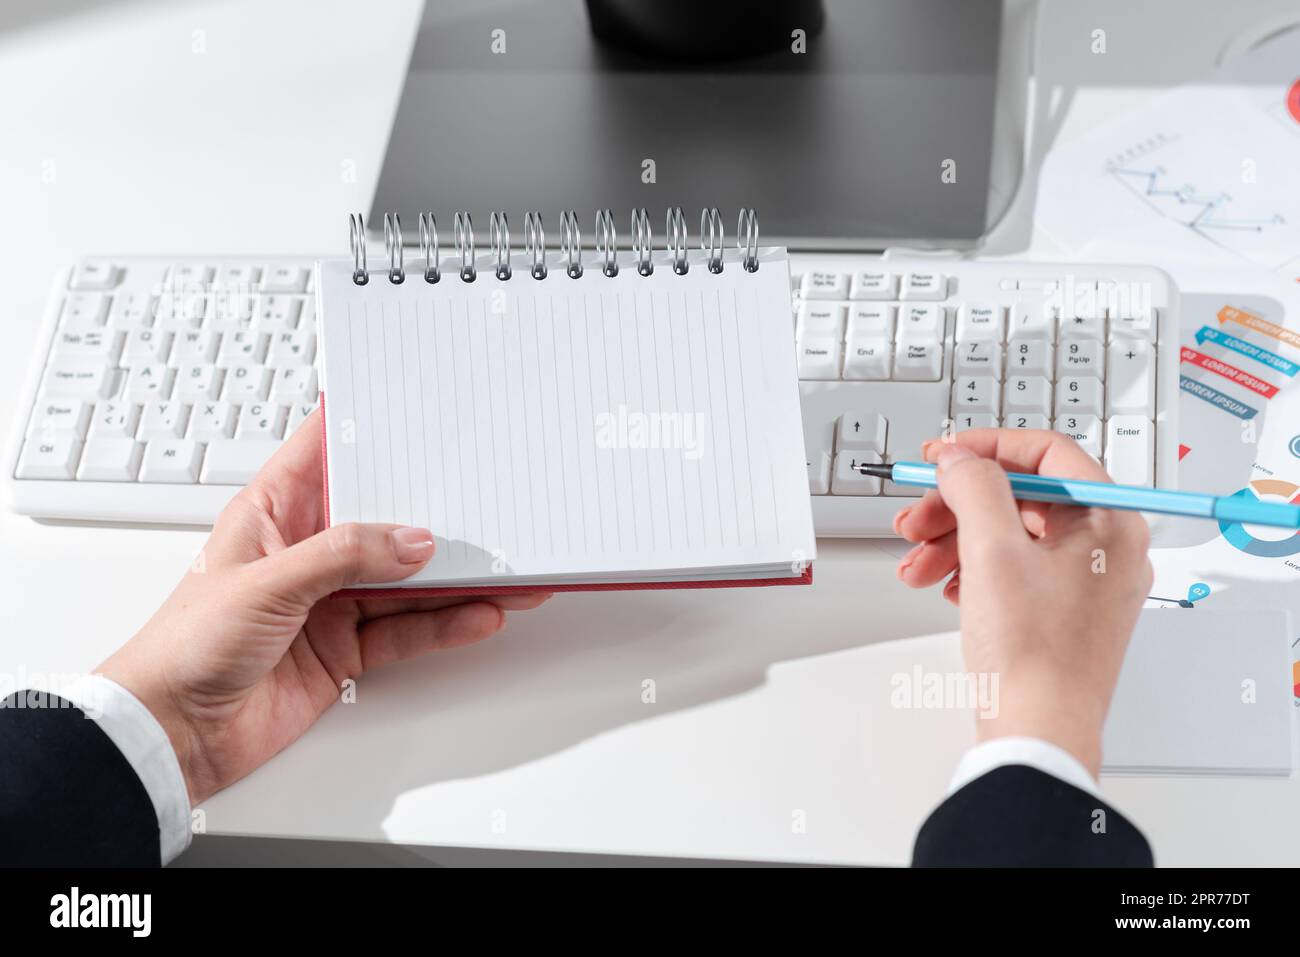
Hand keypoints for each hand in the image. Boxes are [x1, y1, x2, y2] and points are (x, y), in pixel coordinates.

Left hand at [98, 411, 549, 803]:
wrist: (171, 735)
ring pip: (407, 579)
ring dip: (457, 577)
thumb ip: (344, 557)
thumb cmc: (184, 648)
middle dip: (437, 512)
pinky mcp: (345, 649)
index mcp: (273, 514)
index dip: (370, 428)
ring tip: (507, 569)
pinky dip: (446, 624)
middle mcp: (307, 552)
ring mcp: (329, 602)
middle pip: (386, 520)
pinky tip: (480, 614)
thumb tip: (412, 541)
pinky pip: (407, 629)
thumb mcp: (265, 584)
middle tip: (489, 502)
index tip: (420, 410)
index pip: (326, 452)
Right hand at [893, 429, 1151, 775]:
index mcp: (1110, 521)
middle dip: (957, 506)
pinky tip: (944, 587)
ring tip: (915, 565)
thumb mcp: (992, 551)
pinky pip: (1013, 569)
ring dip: (954, 540)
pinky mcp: (1063, 612)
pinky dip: (972, 570)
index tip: (942, 457)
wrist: (1038, 733)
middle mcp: (1106, 547)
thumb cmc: (1033, 655)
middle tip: (914, 519)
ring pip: (1010, 535)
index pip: (1047, 453)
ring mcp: (1086, 582)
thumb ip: (974, 487)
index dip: (986, 449)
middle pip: (1021, 496)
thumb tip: (959, 458)